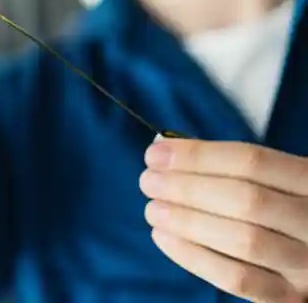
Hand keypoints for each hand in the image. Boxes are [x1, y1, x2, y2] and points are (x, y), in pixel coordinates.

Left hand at [141, 137, 307, 301]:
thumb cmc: (288, 206)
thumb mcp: (279, 180)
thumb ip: (234, 167)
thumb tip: (168, 152)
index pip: (252, 161)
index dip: (197, 156)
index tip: (155, 154)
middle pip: (246, 200)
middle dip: (187, 189)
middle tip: (148, 182)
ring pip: (244, 240)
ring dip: (187, 222)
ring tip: (153, 210)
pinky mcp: (292, 296)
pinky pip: (239, 279)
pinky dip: (194, 257)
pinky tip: (164, 238)